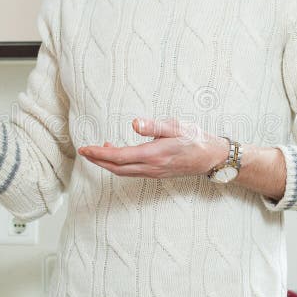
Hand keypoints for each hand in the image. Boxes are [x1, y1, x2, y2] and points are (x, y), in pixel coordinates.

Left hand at [77, 118, 228, 178]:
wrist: (212, 157)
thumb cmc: (196, 139)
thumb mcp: (176, 126)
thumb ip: (154, 125)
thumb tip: (134, 123)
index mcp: (153, 155)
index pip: (119, 157)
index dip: (99, 154)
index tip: (85, 148)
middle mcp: (151, 167)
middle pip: (116, 168)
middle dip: (98, 161)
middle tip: (84, 152)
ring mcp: (154, 173)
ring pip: (123, 172)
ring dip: (107, 163)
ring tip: (97, 151)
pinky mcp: (156, 173)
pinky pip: (132, 171)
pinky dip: (120, 164)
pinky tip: (119, 153)